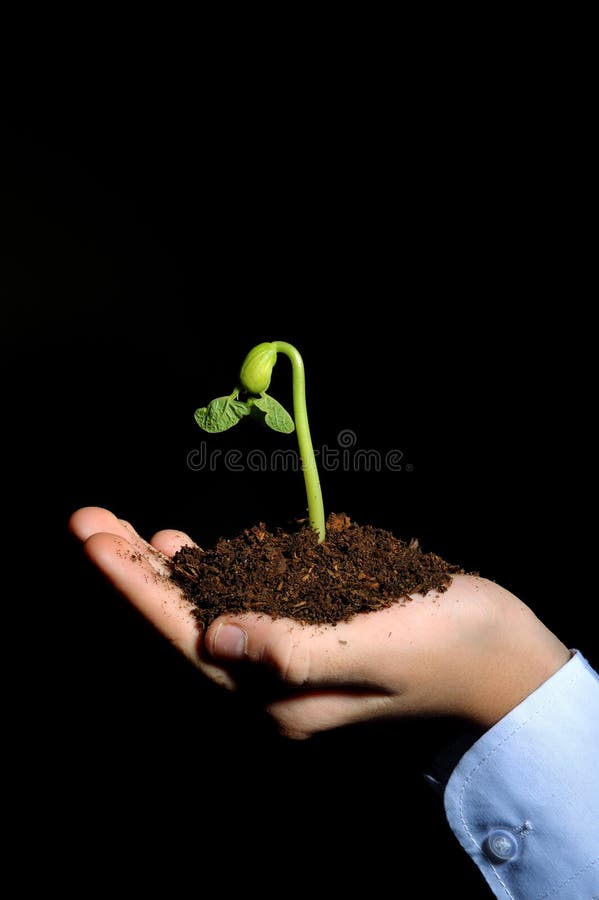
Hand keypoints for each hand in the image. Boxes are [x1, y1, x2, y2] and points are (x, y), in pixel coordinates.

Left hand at [70, 507, 570, 738]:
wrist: (504, 655)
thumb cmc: (452, 646)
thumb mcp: (379, 644)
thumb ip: (296, 647)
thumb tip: (213, 635)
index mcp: (283, 697)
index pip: (190, 638)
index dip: (138, 588)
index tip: (96, 541)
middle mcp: (274, 685)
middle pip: (185, 624)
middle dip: (133, 572)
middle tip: (87, 521)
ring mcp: (289, 659)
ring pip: (207, 610)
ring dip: (160, 570)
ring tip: (118, 531)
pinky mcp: (307, 631)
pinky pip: (242, 601)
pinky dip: (209, 572)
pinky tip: (184, 551)